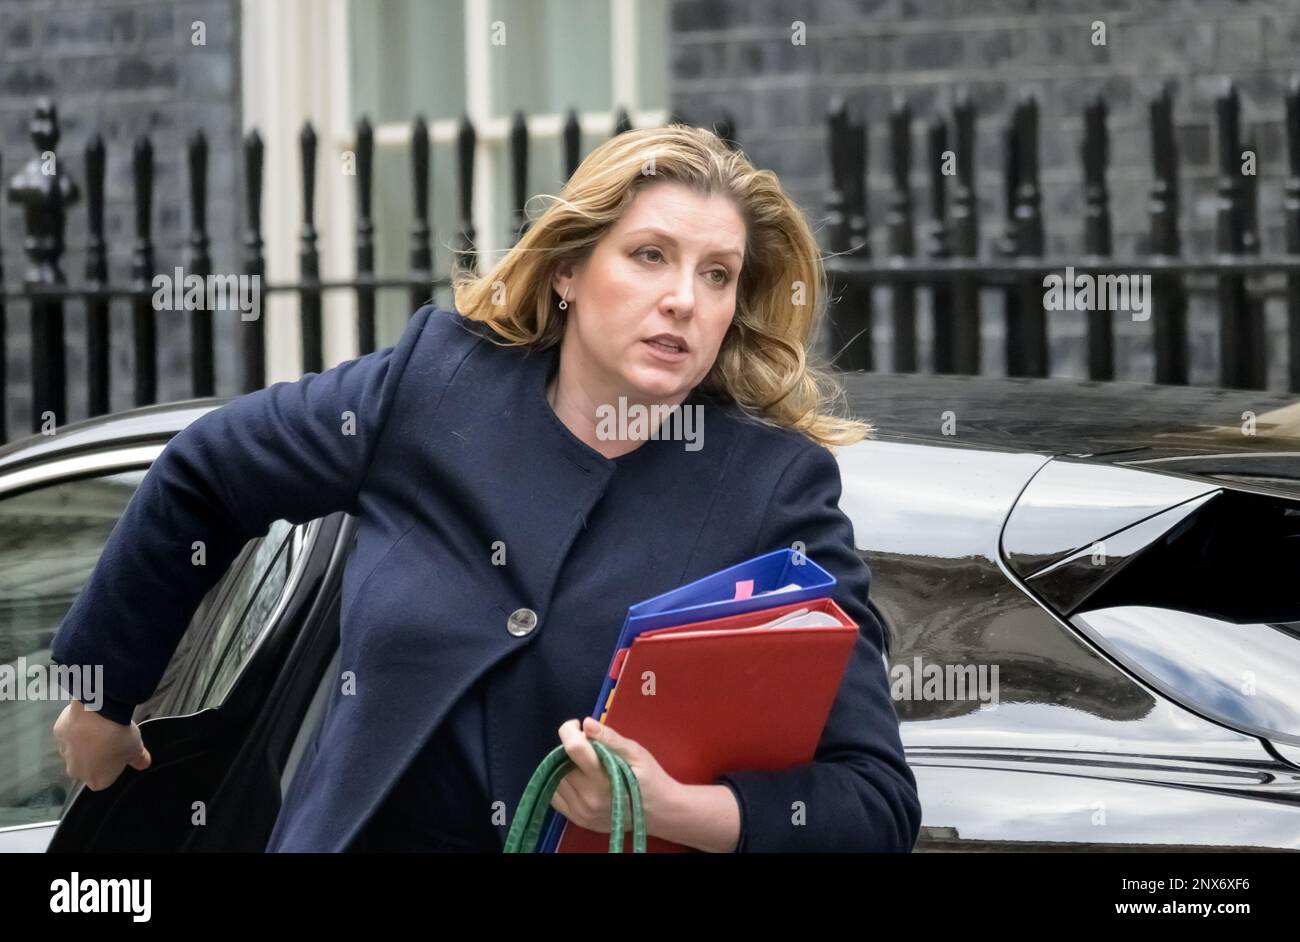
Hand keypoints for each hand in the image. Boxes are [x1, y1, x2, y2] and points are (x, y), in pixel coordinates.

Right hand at [53, 699, 150, 790]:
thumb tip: (143, 762)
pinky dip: (77, 726)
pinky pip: (69, 732)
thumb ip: (139, 760)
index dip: (113, 766)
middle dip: (97, 755)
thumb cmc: (118, 736)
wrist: (98, 713)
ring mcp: (64, 752)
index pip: (105, 779)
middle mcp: (76, 771)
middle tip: (111, 739)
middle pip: (88, 766)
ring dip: (85, 741)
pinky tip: (89, 717)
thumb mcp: (137, 750)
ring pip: (75, 750)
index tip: (120, 754)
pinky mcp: (59, 734)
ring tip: (101, 726)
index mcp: (97, 780)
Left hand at [550, 717, 678, 836]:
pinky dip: (561, 782)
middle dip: (569, 748)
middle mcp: (589, 797)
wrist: (661, 812)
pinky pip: (555, 796)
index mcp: (603, 777)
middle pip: (561, 762)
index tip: (577, 726)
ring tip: (583, 764)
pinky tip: (578, 779)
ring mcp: (582, 812)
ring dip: (563, 766)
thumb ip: (609, 738)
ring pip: (555, 778)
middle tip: (586, 748)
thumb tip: (586, 723)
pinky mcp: (578, 820)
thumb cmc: (650, 778)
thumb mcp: (635, 752)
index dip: (569, 730)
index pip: (572, 747)